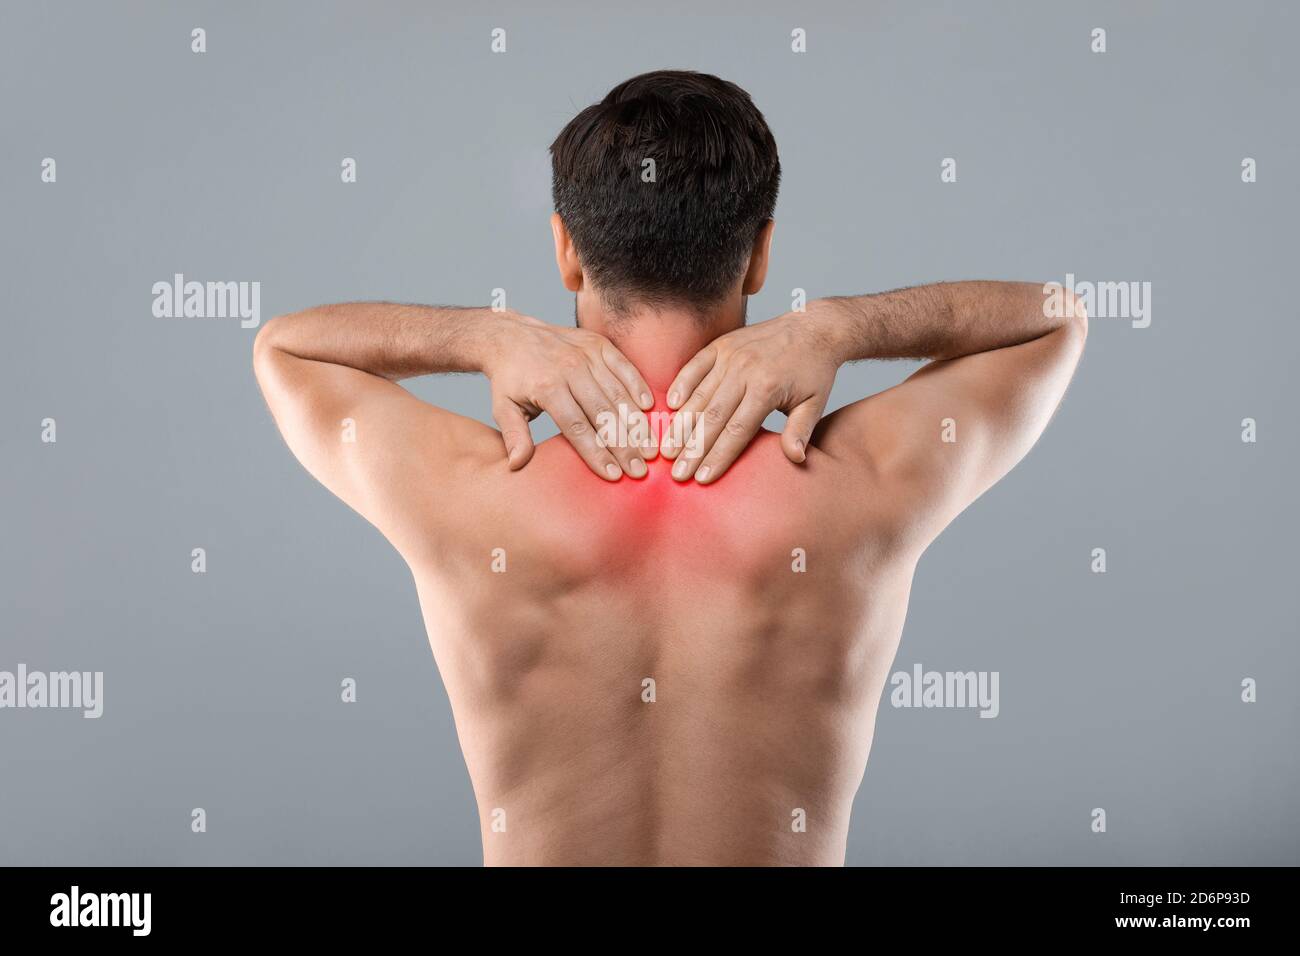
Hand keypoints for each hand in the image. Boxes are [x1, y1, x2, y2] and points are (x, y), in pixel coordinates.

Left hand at [484, 312, 655, 479]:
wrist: (512, 335)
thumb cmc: (510, 378)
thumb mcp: (503, 407)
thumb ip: (514, 436)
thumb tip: (517, 465)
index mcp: (547, 388)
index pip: (577, 427)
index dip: (596, 453)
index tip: (613, 475)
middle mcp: (570, 369)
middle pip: (603, 413)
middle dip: (624, 445)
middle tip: (640, 470)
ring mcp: (586, 355)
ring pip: (617, 393)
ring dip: (636, 422)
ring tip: (650, 448)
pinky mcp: (598, 344)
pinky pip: (624, 366)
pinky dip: (638, 386)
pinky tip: (650, 408)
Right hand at [660, 309, 840, 482]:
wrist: (814, 327)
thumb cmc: (814, 370)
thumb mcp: (815, 402)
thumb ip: (801, 431)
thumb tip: (796, 459)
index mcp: (767, 388)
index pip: (737, 431)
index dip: (718, 457)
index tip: (702, 479)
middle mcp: (744, 371)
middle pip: (712, 417)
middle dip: (692, 449)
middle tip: (677, 474)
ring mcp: (730, 356)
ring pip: (699, 395)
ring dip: (681, 424)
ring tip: (666, 449)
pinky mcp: (722, 345)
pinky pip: (695, 366)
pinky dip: (681, 385)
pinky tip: (671, 407)